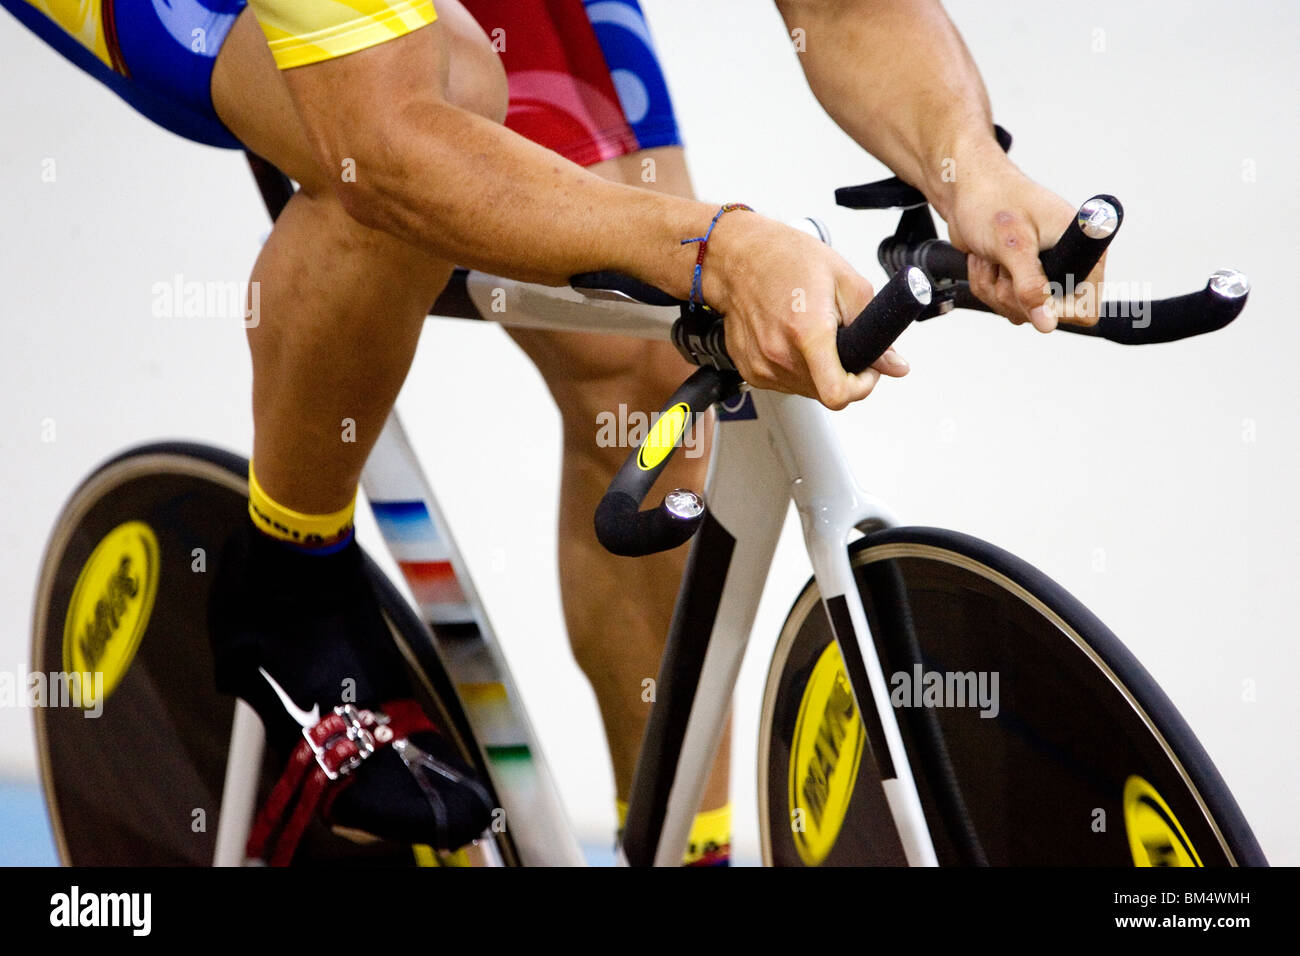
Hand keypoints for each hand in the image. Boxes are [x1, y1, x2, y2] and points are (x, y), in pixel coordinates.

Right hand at [701, 212, 909, 409]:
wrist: (736, 258)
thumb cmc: (784, 259)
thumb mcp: (844, 280)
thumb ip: (874, 326)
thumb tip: (894, 364)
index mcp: (807, 331)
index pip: (837, 393)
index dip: (862, 387)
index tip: (866, 372)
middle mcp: (779, 354)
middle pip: (825, 393)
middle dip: (842, 373)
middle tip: (840, 342)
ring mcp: (761, 365)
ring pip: (806, 390)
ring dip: (819, 371)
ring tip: (811, 334)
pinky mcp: (749, 370)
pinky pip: (785, 383)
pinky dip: (796, 368)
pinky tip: (791, 339)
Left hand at [942, 148, 1105, 330]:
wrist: (967, 190)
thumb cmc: (994, 200)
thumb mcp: (1013, 244)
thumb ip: (1030, 285)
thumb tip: (1047, 322)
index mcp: (1082, 251)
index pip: (1086, 306)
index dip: (1058, 308)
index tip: (1031, 291)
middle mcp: (1067, 265)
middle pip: (1045, 314)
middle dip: (1013, 293)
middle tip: (1003, 261)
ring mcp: (1042, 275)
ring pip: (1019, 310)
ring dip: (995, 287)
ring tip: (994, 254)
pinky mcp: (1020, 279)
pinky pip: (1001, 302)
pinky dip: (986, 283)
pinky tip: (986, 258)